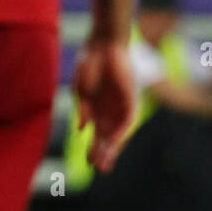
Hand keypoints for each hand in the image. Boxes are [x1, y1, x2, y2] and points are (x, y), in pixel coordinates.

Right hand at [72, 39, 136, 172]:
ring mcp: (120, 103)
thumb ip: (83, 109)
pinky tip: (113, 142)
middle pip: (108, 136)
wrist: (103, 42)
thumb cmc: (90, 62)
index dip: (94, 147)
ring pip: (118, 131)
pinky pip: (127, 118)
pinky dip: (120, 130)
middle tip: (98, 168)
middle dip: (103, 152)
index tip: (90, 162)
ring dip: (112, 146)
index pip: (98, 133)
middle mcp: (110, 109)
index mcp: (97, 108)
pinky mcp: (130, 97)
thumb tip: (81, 128)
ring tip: (104, 161)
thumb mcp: (81, 89)